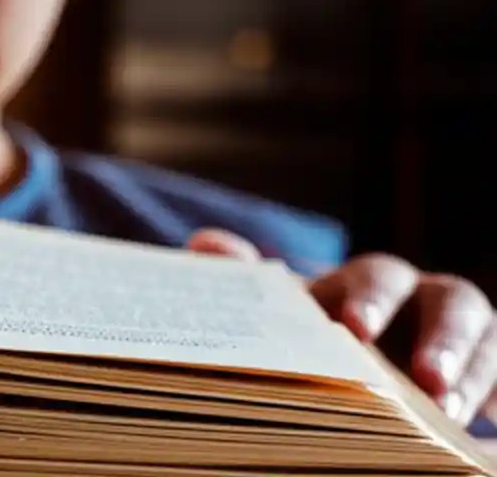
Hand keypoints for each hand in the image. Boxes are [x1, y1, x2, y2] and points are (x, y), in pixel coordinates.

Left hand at [188, 229, 496, 426]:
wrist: (370, 379)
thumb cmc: (318, 338)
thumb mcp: (290, 316)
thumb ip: (249, 281)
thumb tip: (204, 245)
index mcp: (367, 286)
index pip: (374, 280)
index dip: (367, 300)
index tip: (349, 329)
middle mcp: (422, 302)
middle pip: (446, 301)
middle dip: (435, 337)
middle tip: (417, 376)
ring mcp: (462, 337)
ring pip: (481, 336)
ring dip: (469, 369)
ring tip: (448, 410)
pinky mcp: (487, 371)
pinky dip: (491, 393)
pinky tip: (475, 428)